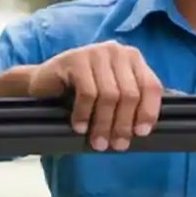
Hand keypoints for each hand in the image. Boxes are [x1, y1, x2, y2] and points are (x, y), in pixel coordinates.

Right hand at [27, 40, 163, 151]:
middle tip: (116, 145)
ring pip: (110, 95)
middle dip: (123, 124)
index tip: (141, 133)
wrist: (44, 82)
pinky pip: (87, 93)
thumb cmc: (81, 92)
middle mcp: (117, 51)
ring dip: (104, 124)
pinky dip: (85, 114)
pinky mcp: (75, 59)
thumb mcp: (111, 94)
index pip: (151, 86)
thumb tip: (144, 130)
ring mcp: (96, 52)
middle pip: (130, 93)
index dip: (148, 111)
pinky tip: (80, 127)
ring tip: (98, 142)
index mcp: (132, 58)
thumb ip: (129, 103)